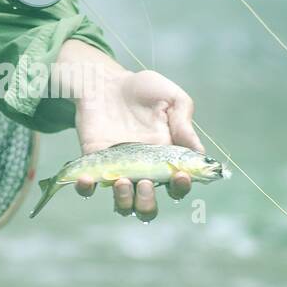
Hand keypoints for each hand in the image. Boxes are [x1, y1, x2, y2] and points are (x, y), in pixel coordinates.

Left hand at [55, 41, 201, 222]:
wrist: (106, 80)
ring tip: (122, 182)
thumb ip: (184, 124)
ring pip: (123, 204)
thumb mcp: (172, 99)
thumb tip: (200, 153)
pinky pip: (88, 187)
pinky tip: (87, 179)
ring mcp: (117, 170)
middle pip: (148, 206)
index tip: (180, 175)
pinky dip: (86, 189)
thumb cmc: (143, 89)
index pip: (177, 186)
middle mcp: (143, 170)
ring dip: (124, 201)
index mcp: (166, 158)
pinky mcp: (93, 163)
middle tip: (147, 182)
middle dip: (149, 203)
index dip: (181, 187)